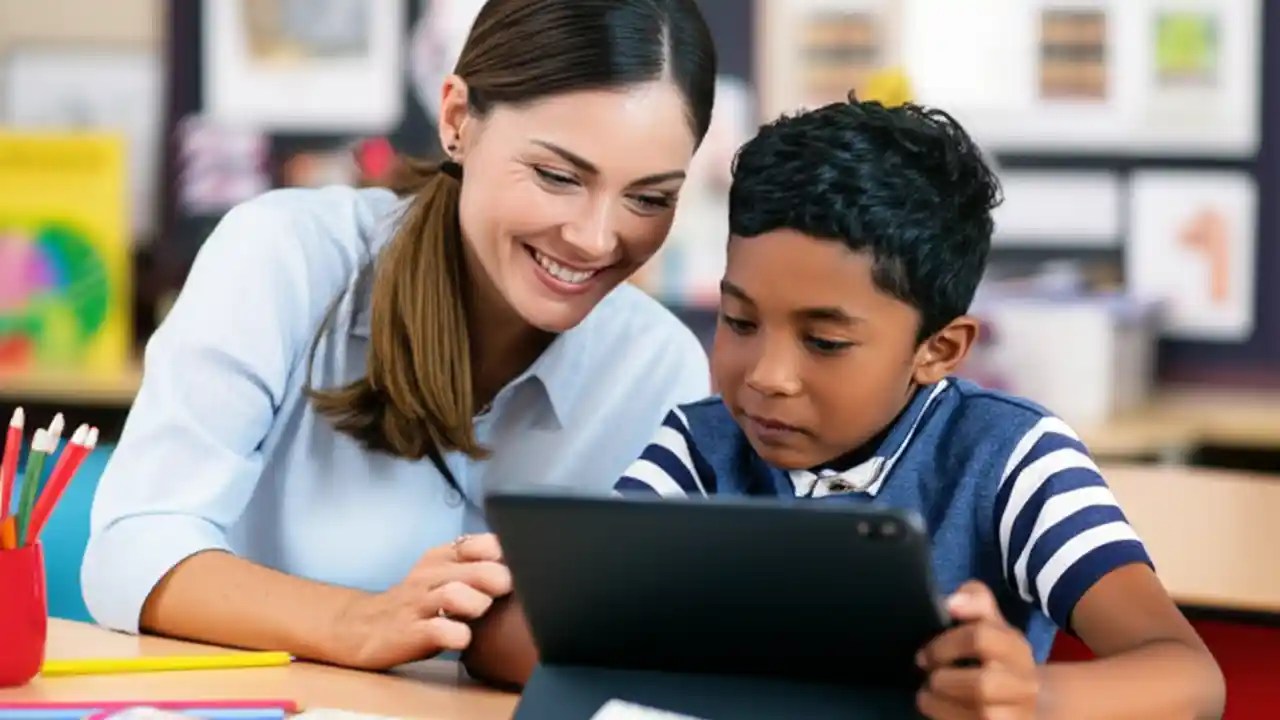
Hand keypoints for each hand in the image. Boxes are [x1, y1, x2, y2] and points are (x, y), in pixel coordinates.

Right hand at [329, 533, 511, 669]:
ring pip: (455, 595)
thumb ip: (475, 565)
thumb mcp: (442, 575)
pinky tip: (463, 638)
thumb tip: (521, 561)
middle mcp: (429, 576)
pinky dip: (457, 635)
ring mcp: (418, 604)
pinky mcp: (409, 633)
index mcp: (440, 557)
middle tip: (506, 593)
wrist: (361, 628)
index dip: (503, 555)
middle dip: (499, 580)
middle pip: (475, 569)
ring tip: (481, 613)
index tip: (515, 568)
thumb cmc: (418, 603)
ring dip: (477, 604)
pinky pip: (438, 630)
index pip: (479, 544)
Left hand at [915, 580, 1039, 719]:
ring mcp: (1017, 714)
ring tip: (928, 697)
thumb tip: (951, 602)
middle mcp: (1023, 684)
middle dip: (944, 681)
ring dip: (941, 706)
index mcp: (1016, 649)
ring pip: (982, 714)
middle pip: (982, 685)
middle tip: (928, 678)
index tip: (925, 654)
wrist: (1030, 699)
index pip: (981, 638)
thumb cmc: (998, 655)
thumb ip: (974, 601)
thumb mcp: (991, 623)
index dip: (945, 645)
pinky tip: (941, 712)